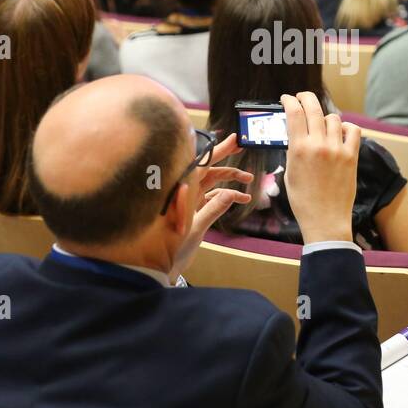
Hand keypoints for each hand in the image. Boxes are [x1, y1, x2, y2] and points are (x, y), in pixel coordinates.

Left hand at [174, 133, 251, 277]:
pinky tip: (241, 198)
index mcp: (182, 192)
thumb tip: (232, 194)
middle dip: (225, 157)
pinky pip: (212, 196)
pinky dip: (226, 195)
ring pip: (212, 182)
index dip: (217, 151)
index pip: (201, 165)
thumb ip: (213, 210)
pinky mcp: (192, 209)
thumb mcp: (195, 231)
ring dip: (230, 179)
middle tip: (241, 145)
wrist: (158, 267)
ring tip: (249, 179)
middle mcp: (184, 192)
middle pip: (207, 168)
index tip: (232, 140)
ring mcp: (189, 200)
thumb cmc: (169, 249)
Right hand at [281, 92, 359, 245]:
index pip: (294, 112)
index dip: (289, 100)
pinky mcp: (351, 156)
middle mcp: (318, 145)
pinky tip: (340, 132)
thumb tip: (296, 132)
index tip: (287, 99)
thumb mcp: (290, 172)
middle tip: (302, 97)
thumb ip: (293, 150)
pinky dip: (346, 127)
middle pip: (313, 108)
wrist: (325, 219)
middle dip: (305, 98)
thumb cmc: (303, 200)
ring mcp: (337, 150)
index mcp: (298, 149)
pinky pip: (353, 130)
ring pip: (333, 118)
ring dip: (325, 118)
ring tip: (321, 124)